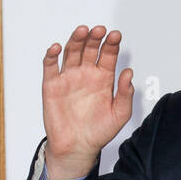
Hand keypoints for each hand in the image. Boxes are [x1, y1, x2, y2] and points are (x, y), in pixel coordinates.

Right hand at [42, 24, 133, 178]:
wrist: (77, 148)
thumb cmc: (98, 132)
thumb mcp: (119, 115)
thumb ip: (125, 95)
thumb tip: (129, 74)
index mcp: (103, 79)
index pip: (107, 55)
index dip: (111, 44)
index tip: (116, 36)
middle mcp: (85, 74)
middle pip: (89, 48)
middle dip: (95, 37)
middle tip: (100, 30)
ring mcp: (68, 77)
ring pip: (71, 52)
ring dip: (76, 40)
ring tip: (83, 31)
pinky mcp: (52, 85)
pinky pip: (50, 66)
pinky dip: (51, 55)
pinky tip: (56, 48)